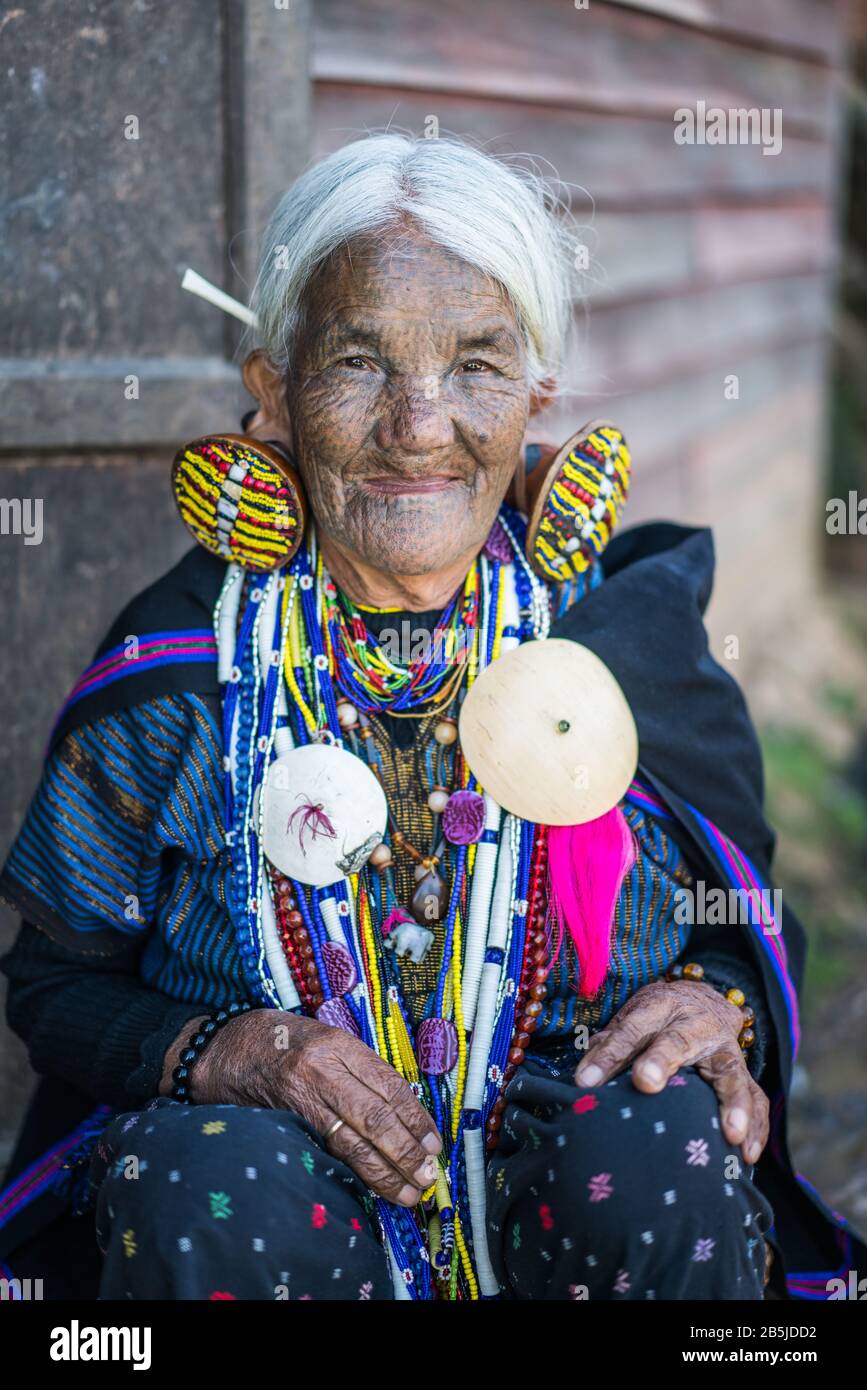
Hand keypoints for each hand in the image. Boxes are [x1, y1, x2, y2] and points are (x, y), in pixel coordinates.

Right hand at [161, 1010, 441, 1205]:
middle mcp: (320, 1070)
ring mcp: (299, 1099)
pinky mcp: (283, 1124)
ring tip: (408, 1191)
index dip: (415, 1119)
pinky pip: (325, 1151)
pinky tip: (370, 1187)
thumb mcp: (322, 1037)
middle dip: (406, 1152)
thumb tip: (402, 1107)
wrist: (218, 1051)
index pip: (388, 1086)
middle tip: (427, 1175)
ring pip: (351, 1143)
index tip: (434, 1142)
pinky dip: (352, 1172)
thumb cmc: (277, 1040)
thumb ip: (358, 1067)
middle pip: (374, 1118)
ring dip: (384, 1172)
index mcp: (336, 1044)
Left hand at [573, 979, 768, 1164]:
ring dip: (733, 1104)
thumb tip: (582, 1085)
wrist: (701, 1002)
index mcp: (659, 1007)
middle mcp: (695, 1024)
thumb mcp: (630, 1023)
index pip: (630, 1029)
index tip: (584, 1082)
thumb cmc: (655, 1022)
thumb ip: (608, 1049)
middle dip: (661, 1061)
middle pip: (677, 1041)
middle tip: (645, 1083)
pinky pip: (755, 1098)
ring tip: (731, 1135)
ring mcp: (725, 1049)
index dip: (607, 1055)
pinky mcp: (742, 1073)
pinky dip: (756, 1126)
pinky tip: (747, 1156)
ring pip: (731, 1073)